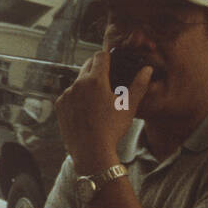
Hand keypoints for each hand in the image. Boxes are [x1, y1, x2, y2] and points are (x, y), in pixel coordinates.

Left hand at [55, 51, 149, 171]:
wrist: (91, 152)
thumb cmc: (112, 129)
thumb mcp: (129, 106)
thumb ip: (139, 84)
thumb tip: (147, 69)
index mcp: (96, 80)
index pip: (100, 56)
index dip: (107, 56)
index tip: (112, 61)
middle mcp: (77, 84)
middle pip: (87, 66)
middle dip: (97, 68)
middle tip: (107, 79)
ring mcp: (67, 94)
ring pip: (78, 81)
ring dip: (86, 84)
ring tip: (98, 98)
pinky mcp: (59, 105)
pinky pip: (69, 95)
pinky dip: (77, 97)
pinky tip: (86, 109)